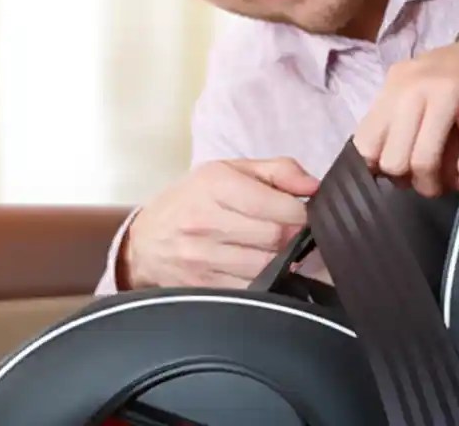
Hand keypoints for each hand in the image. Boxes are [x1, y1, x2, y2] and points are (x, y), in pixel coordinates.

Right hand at [118, 158, 318, 289]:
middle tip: (289, 233)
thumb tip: (314, 186)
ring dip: (279, 260)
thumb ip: (277, 170)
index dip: (301, 213)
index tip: (300, 213)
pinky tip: (256, 267)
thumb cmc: (192, 199)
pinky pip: (251, 288)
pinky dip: (263, 280)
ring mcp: (202, 257)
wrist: (144, 240)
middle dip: (291, 236)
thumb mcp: (228, 171)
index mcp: (215, 184)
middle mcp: (205, 220)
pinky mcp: (203, 286)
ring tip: (272, 249)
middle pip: (275, 237)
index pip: (278, 206)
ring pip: (266, 265)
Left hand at [353, 14, 458, 197]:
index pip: (366, 143)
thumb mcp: (411, 85)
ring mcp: (451, 94)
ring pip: (423, 161)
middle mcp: (417, 86)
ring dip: (434, 184)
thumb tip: (377, 170)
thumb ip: (391, 120)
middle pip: (394, 159)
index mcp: (396, 83)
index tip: (398, 171)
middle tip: (423, 178)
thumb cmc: (452, 75)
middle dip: (408, 180)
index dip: (380, 168)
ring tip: (444, 180)